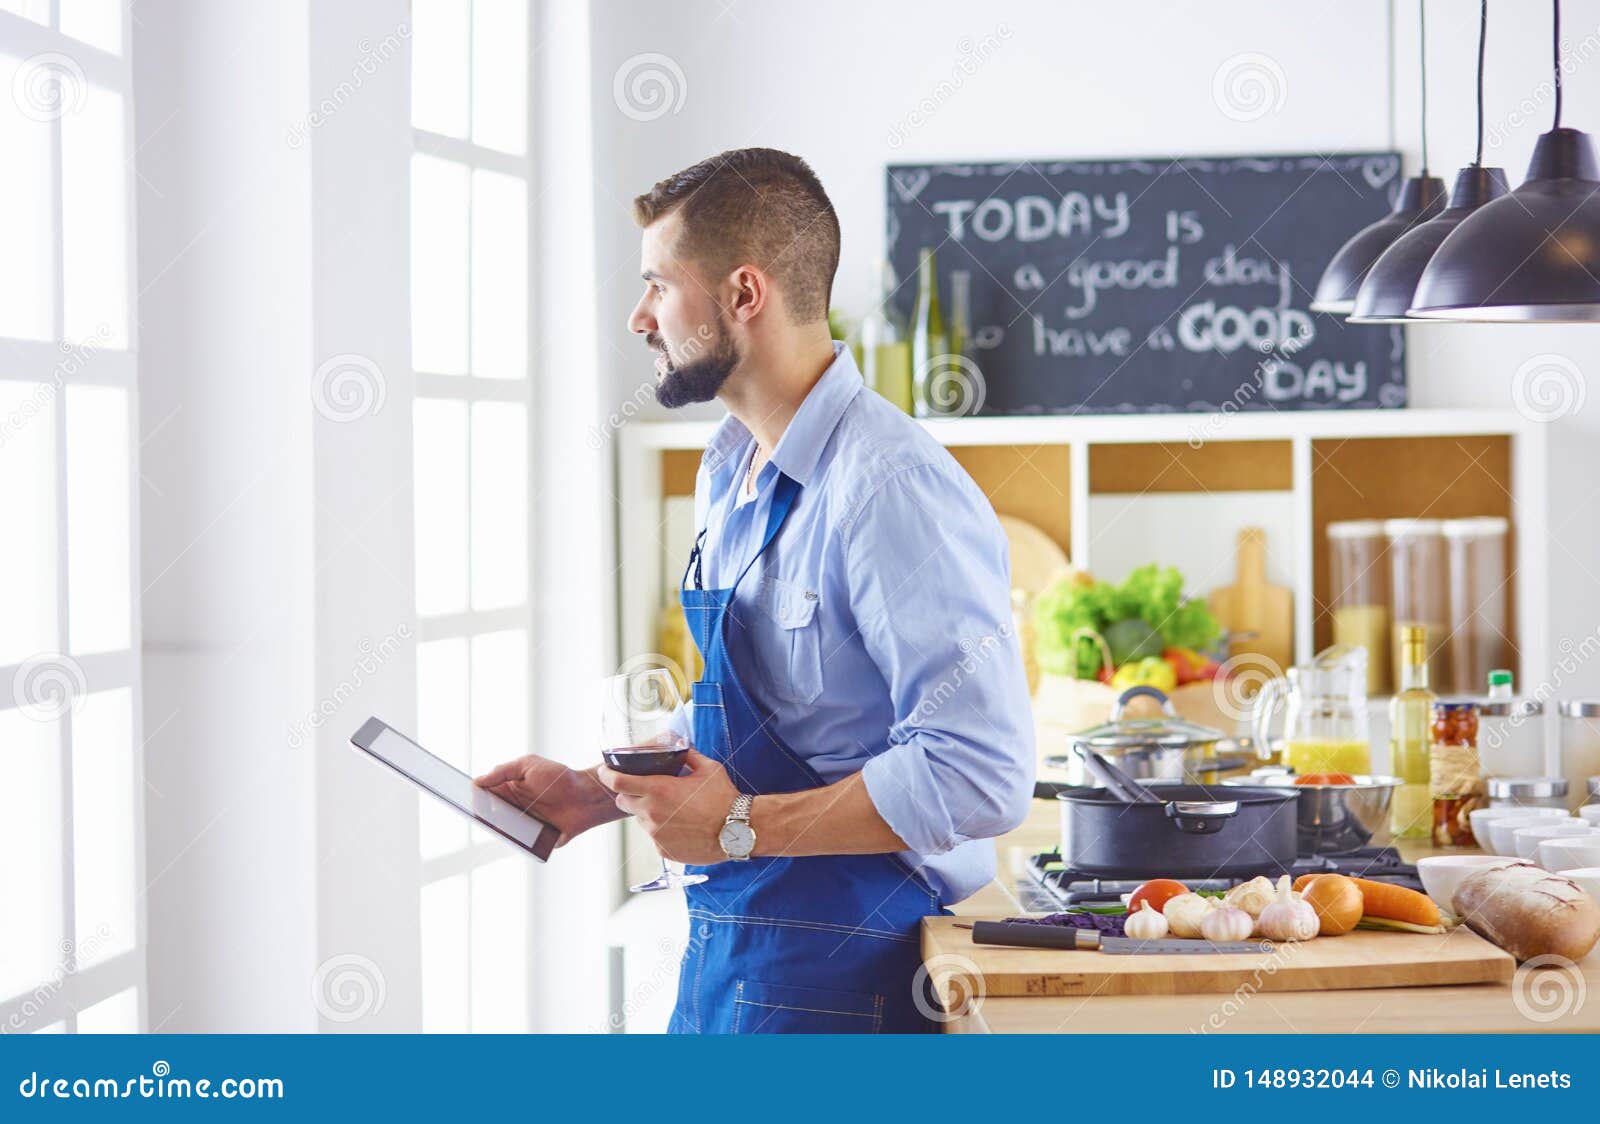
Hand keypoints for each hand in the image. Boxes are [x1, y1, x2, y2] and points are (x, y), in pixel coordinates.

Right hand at [474, 754, 622, 845]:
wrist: (586, 796)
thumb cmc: (558, 778)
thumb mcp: (529, 765)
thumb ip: (503, 771)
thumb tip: (477, 781)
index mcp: (508, 788)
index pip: (484, 793)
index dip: (474, 796)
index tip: (468, 797)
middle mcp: (512, 807)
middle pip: (488, 814)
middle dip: (482, 813)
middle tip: (480, 811)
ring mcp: (522, 824)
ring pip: (501, 830)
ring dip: (497, 827)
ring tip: (498, 821)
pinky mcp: (533, 839)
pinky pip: (519, 844)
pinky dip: (514, 842)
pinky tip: (513, 835)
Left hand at [597, 748, 738, 865]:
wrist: (738, 830)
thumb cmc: (724, 797)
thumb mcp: (708, 768)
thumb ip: (688, 756)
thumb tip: (681, 747)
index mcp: (659, 789)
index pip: (618, 782)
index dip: (607, 775)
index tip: (604, 771)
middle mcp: (652, 813)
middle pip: (623, 802)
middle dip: (628, 794)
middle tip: (646, 791)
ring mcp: (656, 834)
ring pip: (641, 820)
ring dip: (649, 813)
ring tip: (674, 811)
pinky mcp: (663, 851)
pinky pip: (655, 837)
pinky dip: (663, 831)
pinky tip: (682, 827)